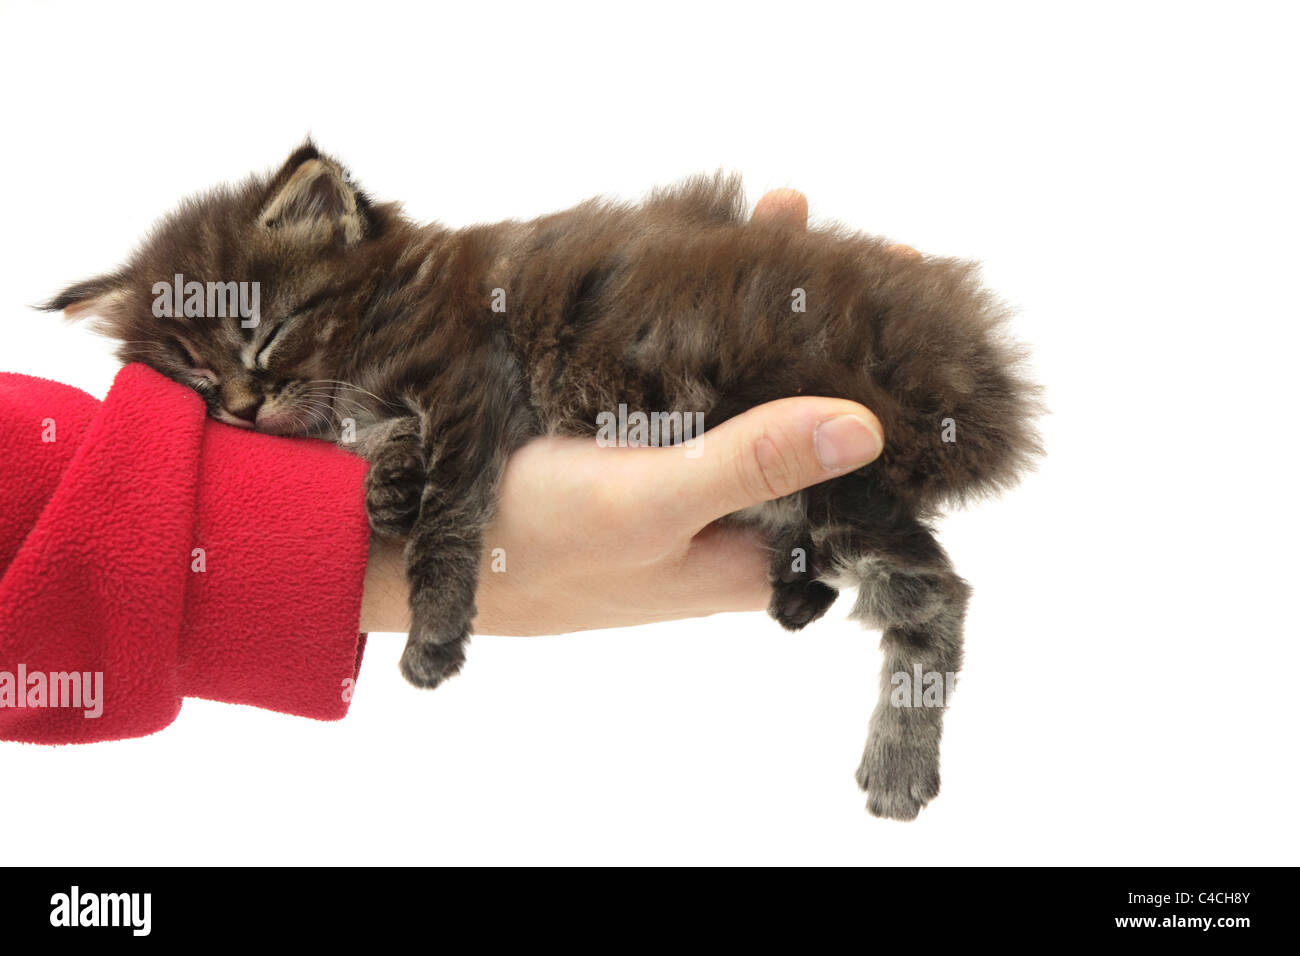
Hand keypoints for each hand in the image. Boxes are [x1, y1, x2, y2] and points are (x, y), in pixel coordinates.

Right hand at [360, 190, 898, 634]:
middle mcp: (726, 516)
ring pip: (744, 387)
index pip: (853, 477)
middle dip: (832, 334)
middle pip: (803, 417)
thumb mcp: (644, 504)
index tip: (918, 313)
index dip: (893, 397)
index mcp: (752, 553)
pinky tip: (710, 259)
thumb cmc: (528, 547)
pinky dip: (702, 320)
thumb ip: (749, 465)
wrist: (404, 547)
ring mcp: (678, 474)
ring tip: (786, 221)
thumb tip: (867, 427)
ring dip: (766, 314)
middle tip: (868, 251)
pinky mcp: (631, 443)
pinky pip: (685, 376)